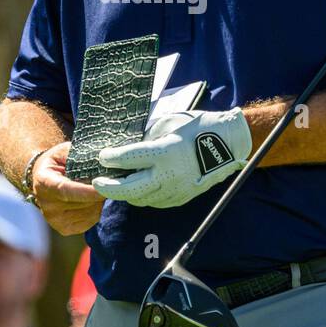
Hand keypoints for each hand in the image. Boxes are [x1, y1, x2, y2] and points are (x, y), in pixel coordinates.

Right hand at [32, 141, 104, 235]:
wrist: (44, 179)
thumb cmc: (58, 162)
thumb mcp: (64, 152)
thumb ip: (78, 155)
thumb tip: (102, 160)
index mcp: (44, 182)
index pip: (67, 190)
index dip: (87, 192)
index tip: (106, 189)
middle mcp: (47, 205)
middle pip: (82, 203)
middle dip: (99, 192)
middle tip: (106, 179)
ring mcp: (55, 220)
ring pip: (90, 212)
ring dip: (98, 200)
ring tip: (94, 188)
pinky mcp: (65, 229)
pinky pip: (91, 220)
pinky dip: (96, 209)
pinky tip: (90, 199)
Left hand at [92, 108, 251, 208]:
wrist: (228, 144)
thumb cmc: (198, 127)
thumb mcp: (168, 124)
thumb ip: (146, 139)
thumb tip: (126, 148)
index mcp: (164, 152)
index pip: (128, 159)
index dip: (110, 158)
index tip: (101, 156)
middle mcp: (169, 175)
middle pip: (129, 189)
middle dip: (108, 187)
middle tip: (97, 182)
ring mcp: (176, 189)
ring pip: (140, 199)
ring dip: (125, 193)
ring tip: (115, 184)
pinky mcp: (181, 198)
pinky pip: (155, 201)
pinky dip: (143, 196)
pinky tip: (138, 187)